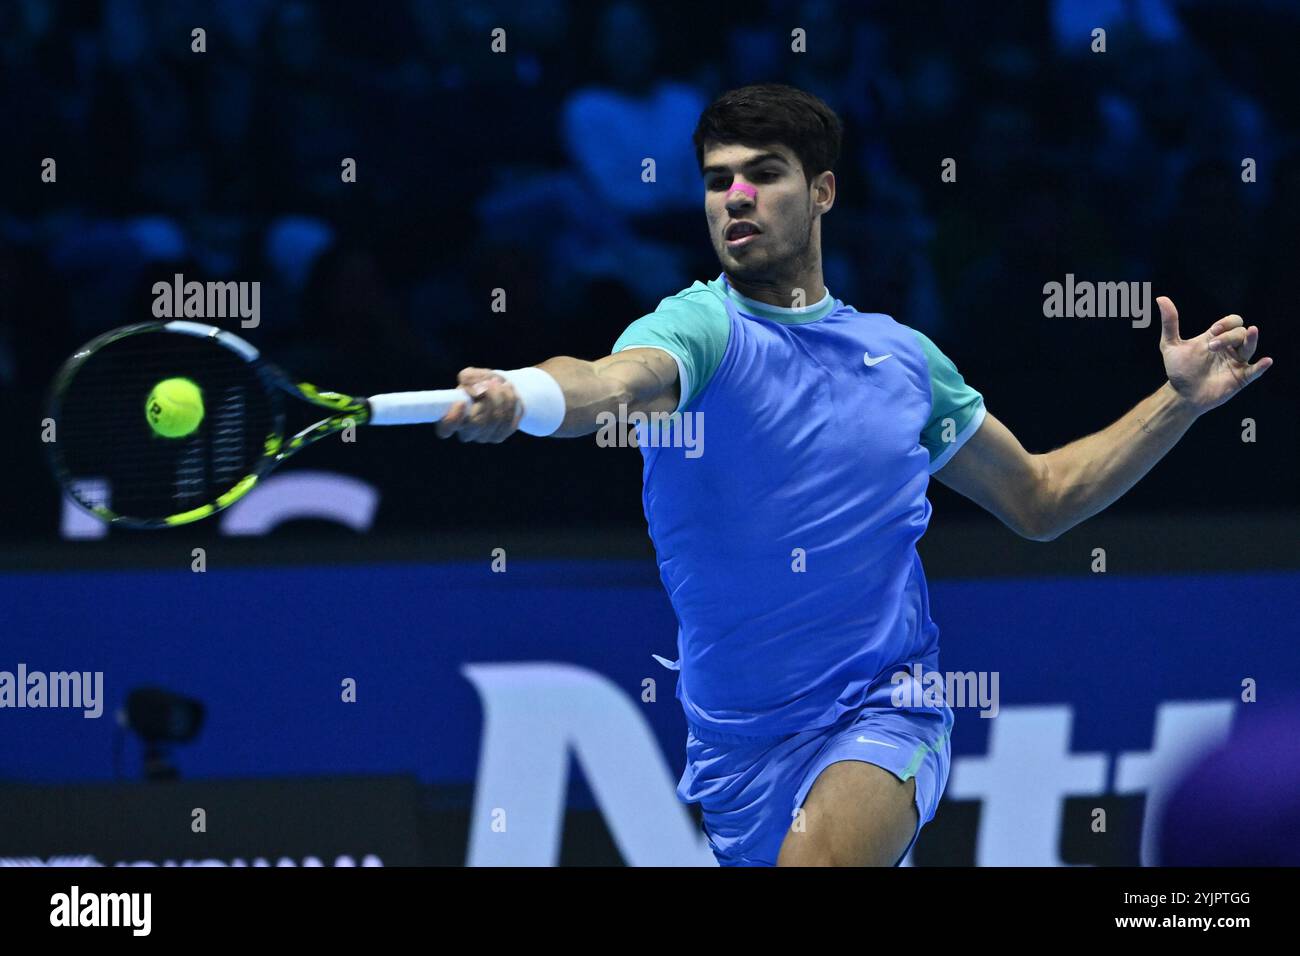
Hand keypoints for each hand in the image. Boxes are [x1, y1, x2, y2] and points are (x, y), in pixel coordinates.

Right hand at [435, 367, 522, 442]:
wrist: (499, 388)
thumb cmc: (478, 383)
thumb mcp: (470, 375)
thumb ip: (468, 378)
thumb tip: (477, 392)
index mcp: (452, 419)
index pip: (446, 429)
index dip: (452, 419)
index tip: (461, 402)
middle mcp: (467, 432)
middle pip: (477, 424)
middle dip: (486, 400)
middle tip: (488, 383)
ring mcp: (484, 436)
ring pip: (496, 420)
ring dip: (501, 397)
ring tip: (499, 383)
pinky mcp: (501, 434)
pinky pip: (509, 420)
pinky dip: (511, 401)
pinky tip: (508, 390)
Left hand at [1158, 296, 1272, 413]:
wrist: (1180, 394)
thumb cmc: (1178, 369)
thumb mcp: (1170, 345)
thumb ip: (1169, 323)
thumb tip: (1160, 298)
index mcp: (1215, 337)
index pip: (1232, 322)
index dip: (1227, 323)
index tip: (1214, 330)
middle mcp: (1229, 348)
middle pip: (1240, 333)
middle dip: (1229, 336)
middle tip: (1212, 347)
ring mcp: (1236, 362)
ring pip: (1250, 346)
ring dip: (1250, 340)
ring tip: (1251, 333)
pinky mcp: (1240, 378)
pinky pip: (1255, 370)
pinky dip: (1262, 366)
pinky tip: (1266, 361)